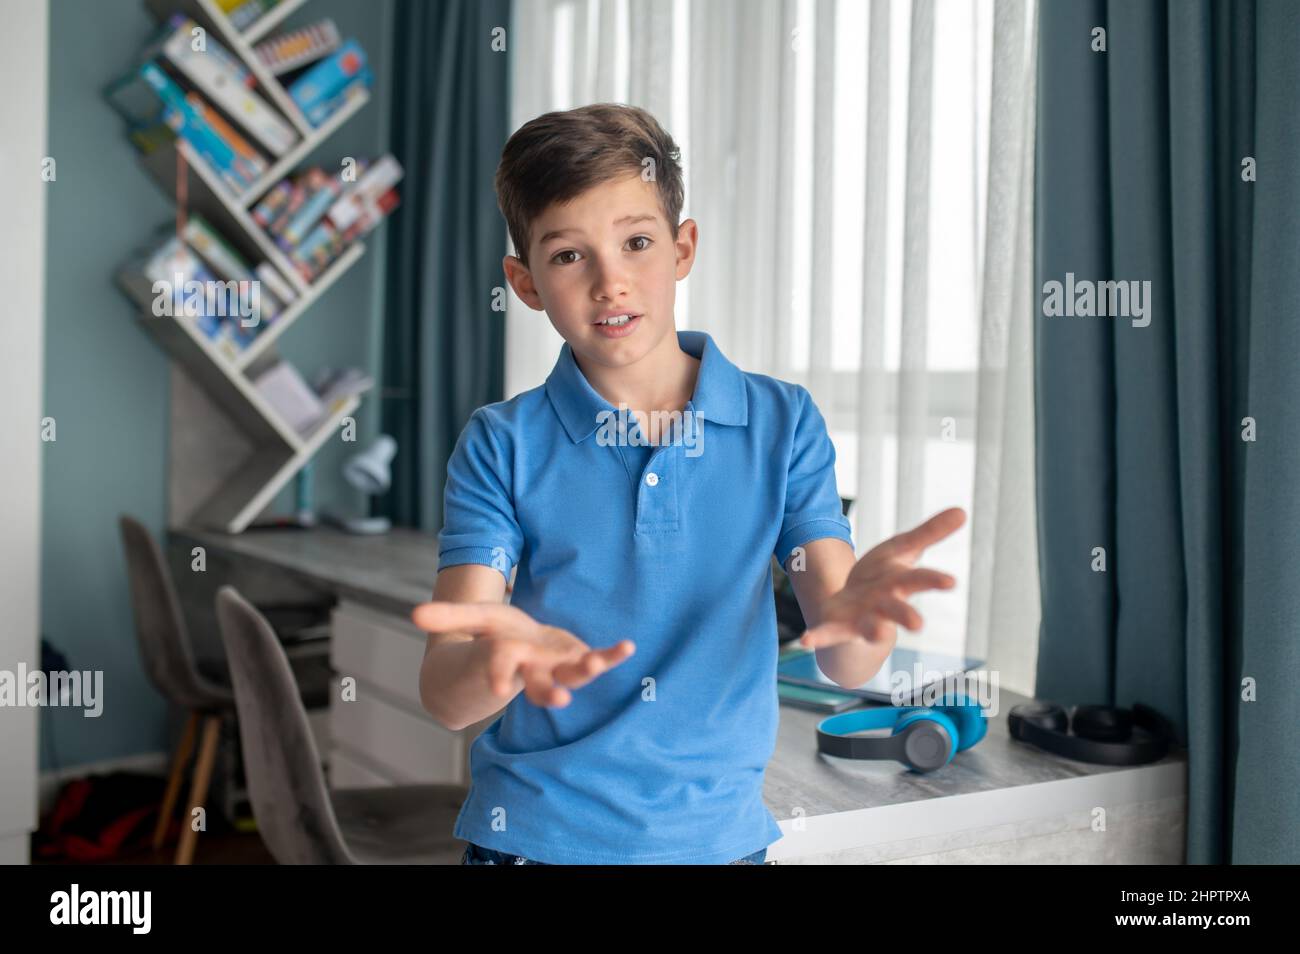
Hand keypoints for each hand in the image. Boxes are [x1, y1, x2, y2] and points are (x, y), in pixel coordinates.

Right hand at [411, 601, 635, 707]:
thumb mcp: (472, 620)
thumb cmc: (494, 637)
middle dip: (548, 691)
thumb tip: (413, 614)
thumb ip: (447, 617)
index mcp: (505, 658)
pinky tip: (628, 646)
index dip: (497, 674)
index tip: (495, 686)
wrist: (518, 656)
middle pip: (540, 684)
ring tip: (597, 663)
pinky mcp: (578, 659)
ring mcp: (558, 667)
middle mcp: (532, 668)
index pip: (500, 666)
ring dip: (586, 671)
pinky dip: (613, 656)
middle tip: (560, 700)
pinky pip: (598, 660)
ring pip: (572, 676)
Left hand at [800, 507, 966, 650]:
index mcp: (899, 584)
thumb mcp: (901, 551)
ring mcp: (860, 619)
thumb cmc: (882, 580)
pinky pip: (827, 635)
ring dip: (873, 630)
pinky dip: (817, 638)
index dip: (933, 580)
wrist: (853, 615)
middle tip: (918, 625)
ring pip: (870, 627)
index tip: (950, 582)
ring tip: (877, 633)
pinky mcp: (837, 628)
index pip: (918, 580)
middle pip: (896, 609)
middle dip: (906, 616)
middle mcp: (883, 606)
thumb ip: (929, 534)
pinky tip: (804, 640)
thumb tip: (962, 510)